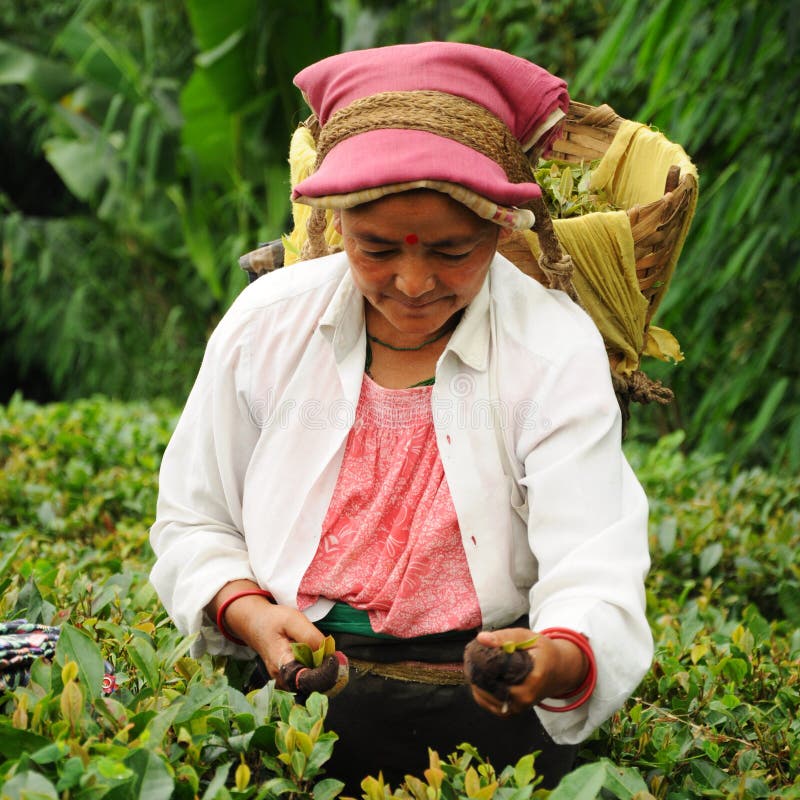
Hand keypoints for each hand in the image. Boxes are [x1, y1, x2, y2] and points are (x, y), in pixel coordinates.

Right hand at [208, 580, 324, 688]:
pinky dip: (317, 672)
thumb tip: (328, 653)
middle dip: (327, 673)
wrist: (256, 624)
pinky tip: (318, 659)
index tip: (333, 659)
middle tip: (333, 656)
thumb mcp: (293, 619)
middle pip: (311, 686)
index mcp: (281, 665)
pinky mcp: (289, 679)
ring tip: (325, 657)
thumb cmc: (273, 620)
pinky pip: (307, 681)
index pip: (306, 681)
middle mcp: (282, 679)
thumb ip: (310, 636)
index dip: (324, 674)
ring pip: (310, 686)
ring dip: (323, 673)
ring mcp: (285, 681)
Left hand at [467, 627, 587, 716]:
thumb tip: (481, 639)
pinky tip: (479, 676)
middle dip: (475, 673)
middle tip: (469, 658)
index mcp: (532, 680)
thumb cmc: (542, 651)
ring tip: (472, 665)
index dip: (481, 665)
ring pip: (484, 698)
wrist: (559, 671)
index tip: (473, 652)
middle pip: (488, 688)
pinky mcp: (511, 712)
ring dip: (475, 682)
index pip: (498, 676)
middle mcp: (524, 699)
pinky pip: (487, 704)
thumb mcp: (527, 637)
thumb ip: (505, 637)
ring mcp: (517, 708)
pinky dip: (479, 690)